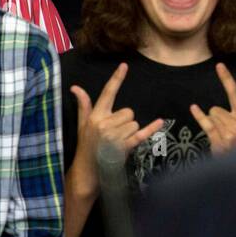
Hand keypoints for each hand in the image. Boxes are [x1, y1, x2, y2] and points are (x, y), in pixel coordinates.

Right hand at [69, 63, 164, 193]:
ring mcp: (114, 136)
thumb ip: (83, 105)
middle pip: (128, 111)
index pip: (107, 93)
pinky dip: (151, 128)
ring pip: (135, 123)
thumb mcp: (82, 125)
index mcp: (96, 116)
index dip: (116, 79)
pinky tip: (159, 122)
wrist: (87, 171)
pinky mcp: (123, 147)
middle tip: (115, 134)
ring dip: (130, 132)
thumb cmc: (86, 146)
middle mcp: (104, 123)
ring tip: (117, 142)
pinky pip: (141, 134)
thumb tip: (76, 87)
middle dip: (125, 122)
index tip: (125, 66)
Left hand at [190, 62, 235, 154]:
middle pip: (217, 108)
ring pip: (211, 116)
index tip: (219, 65)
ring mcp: (228, 133)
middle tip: (227, 131)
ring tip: (224, 137)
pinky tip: (194, 108)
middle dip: (218, 117)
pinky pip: (206, 124)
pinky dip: (199, 115)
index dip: (227, 79)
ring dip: (214, 125)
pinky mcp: (219, 142)